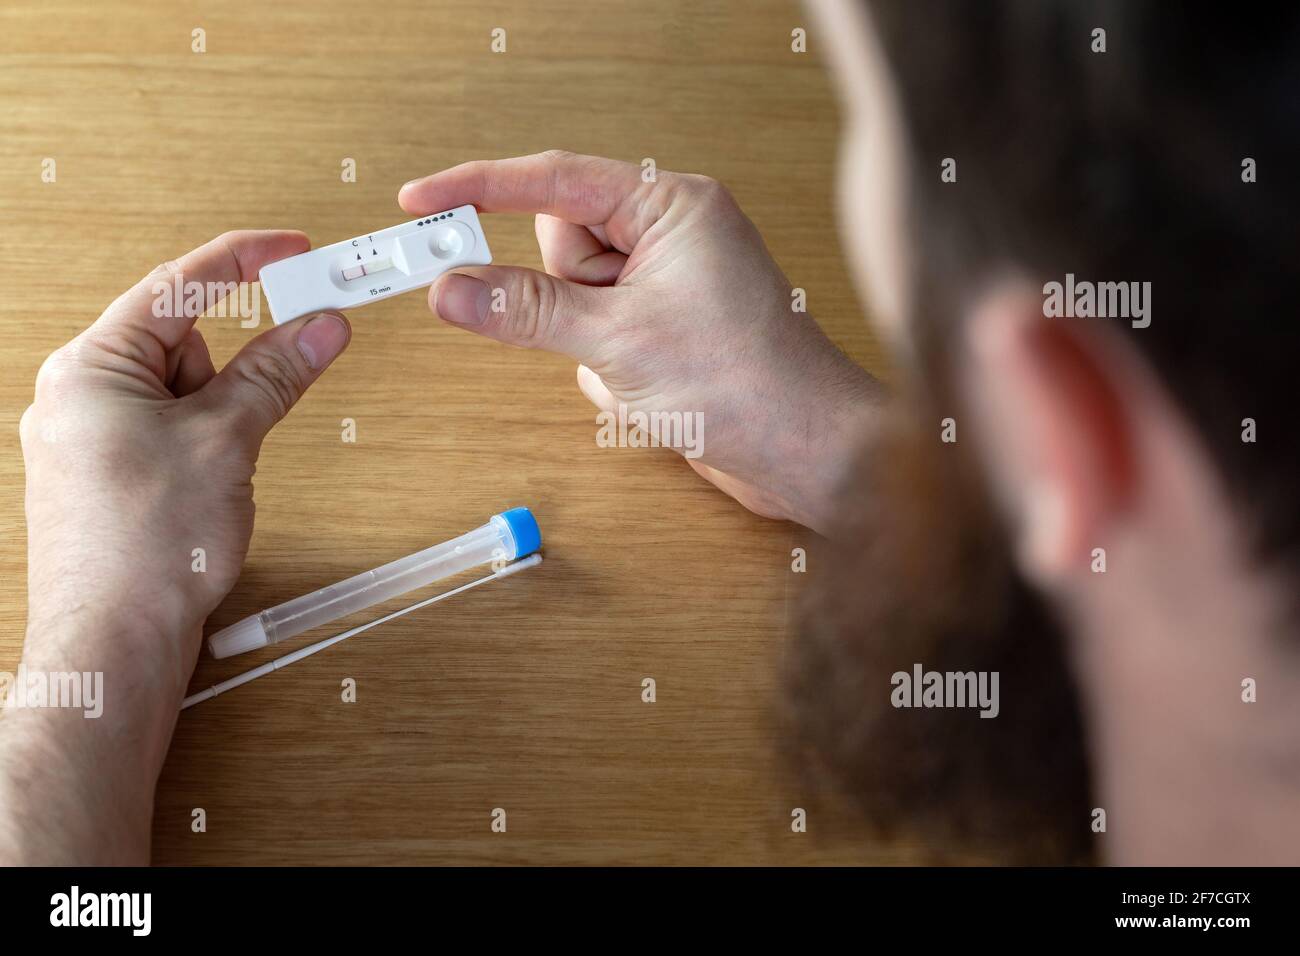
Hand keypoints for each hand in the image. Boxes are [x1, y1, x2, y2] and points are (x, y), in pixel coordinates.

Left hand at [3, 230, 349, 862]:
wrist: (114, 644)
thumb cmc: (146, 548)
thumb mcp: (227, 441)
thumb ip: (276, 374)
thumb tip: (320, 325)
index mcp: (91, 367)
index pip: (179, 287)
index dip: (245, 262)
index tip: (295, 250)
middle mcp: (81, 394)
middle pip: (182, 343)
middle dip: (234, 366)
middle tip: (272, 392)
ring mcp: (91, 438)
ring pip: (182, 393)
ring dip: (222, 415)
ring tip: (224, 469)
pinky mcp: (108, 476)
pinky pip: (170, 432)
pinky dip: (207, 442)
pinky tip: (214, 485)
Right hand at [399, 151, 881, 533]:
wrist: (805, 453)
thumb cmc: (744, 384)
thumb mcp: (615, 343)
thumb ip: (524, 310)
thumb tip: (451, 288)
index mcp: (671, 206)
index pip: (554, 180)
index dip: (480, 188)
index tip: (419, 199)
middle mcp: (671, 235)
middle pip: (560, 243)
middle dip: (563, 294)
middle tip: (590, 330)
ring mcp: (668, 283)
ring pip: (573, 296)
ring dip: (586, 341)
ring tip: (641, 370)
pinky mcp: (666, 328)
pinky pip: (595, 334)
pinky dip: (606, 367)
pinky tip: (651, 392)